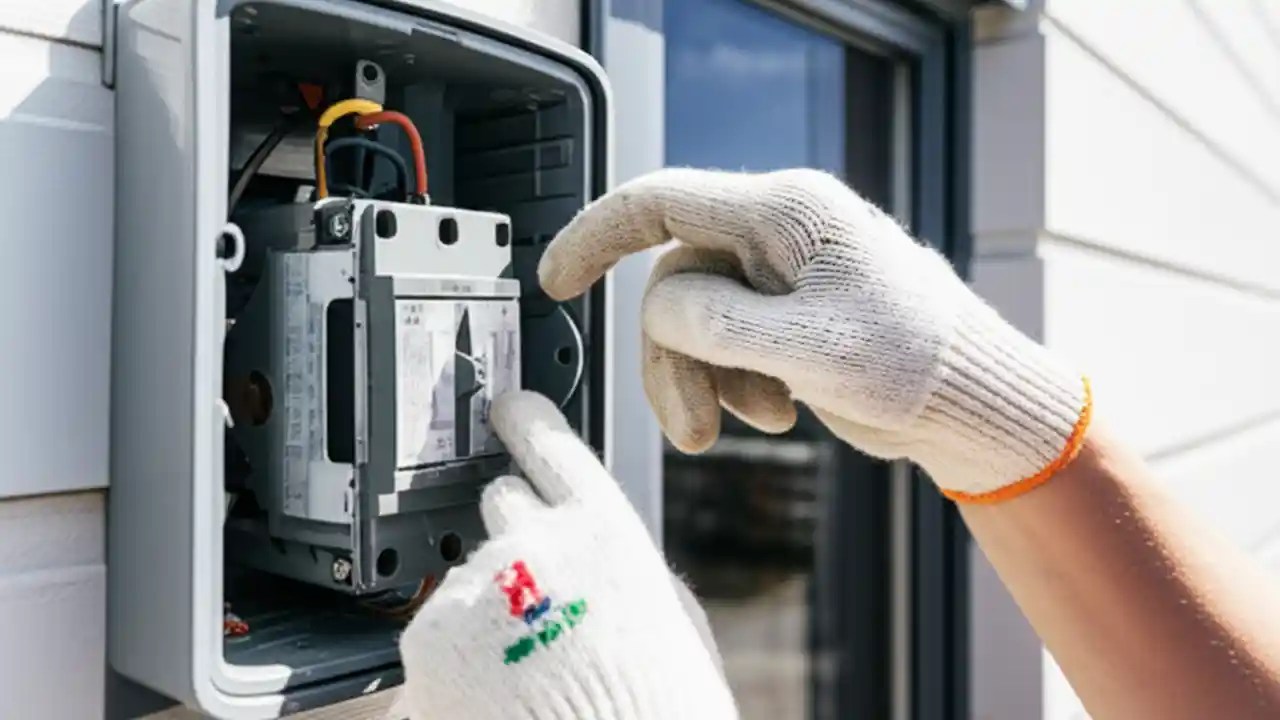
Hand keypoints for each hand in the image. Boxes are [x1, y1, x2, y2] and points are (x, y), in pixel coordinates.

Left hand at [398, 391, 735, 719]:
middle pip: (499, 501)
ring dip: (485, 610)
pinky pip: (434, 635)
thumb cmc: (662, 707)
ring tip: (526, 670)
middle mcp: (532, 545)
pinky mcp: (427, 646)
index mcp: (602, 531)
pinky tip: (496, 692)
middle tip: (537, 596)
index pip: (547, 440)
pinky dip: (453, 661)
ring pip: (468, 577)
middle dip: (514, 537)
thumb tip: (588, 542)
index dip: (525, 419)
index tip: (510, 408)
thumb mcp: (672, 618)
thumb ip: (621, 560)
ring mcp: (473, 594)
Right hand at [540, 168, 1090, 501]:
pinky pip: (724, 343)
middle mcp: (776, 233)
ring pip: (693, 321)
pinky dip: (734, 384)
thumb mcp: (809, 347)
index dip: (595, 236)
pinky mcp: (785, 314)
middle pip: (674, 285)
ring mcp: (780, 274)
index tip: (555, 281)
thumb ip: (717, 323)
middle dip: (676, 361)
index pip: (660, 203)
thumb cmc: (917, 365)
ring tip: (750, 421)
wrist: (971, 405)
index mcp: (784, 213)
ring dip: (705, 381)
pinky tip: (779, 412)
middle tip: (694, 431)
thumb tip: (658, 309)